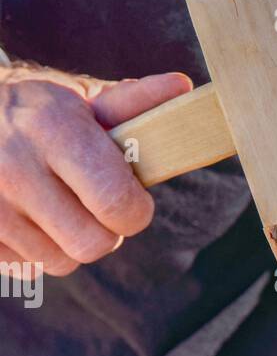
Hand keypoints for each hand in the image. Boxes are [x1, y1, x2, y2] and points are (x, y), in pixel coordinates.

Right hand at [0, 69, 191, 274]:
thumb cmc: (33, 112)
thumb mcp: (77, 99)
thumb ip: (130, 102)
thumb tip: (181, 87)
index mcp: (51, 129)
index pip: (116, 203)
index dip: (135, 210)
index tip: (131, 198)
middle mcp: (15, 169)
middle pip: (93, 244)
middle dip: (105, 230)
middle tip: (95, 206)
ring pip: (62, 262)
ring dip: (69, 243)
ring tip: (56, 207)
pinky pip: (29, 267)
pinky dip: (36, 250)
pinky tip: (28, 217)